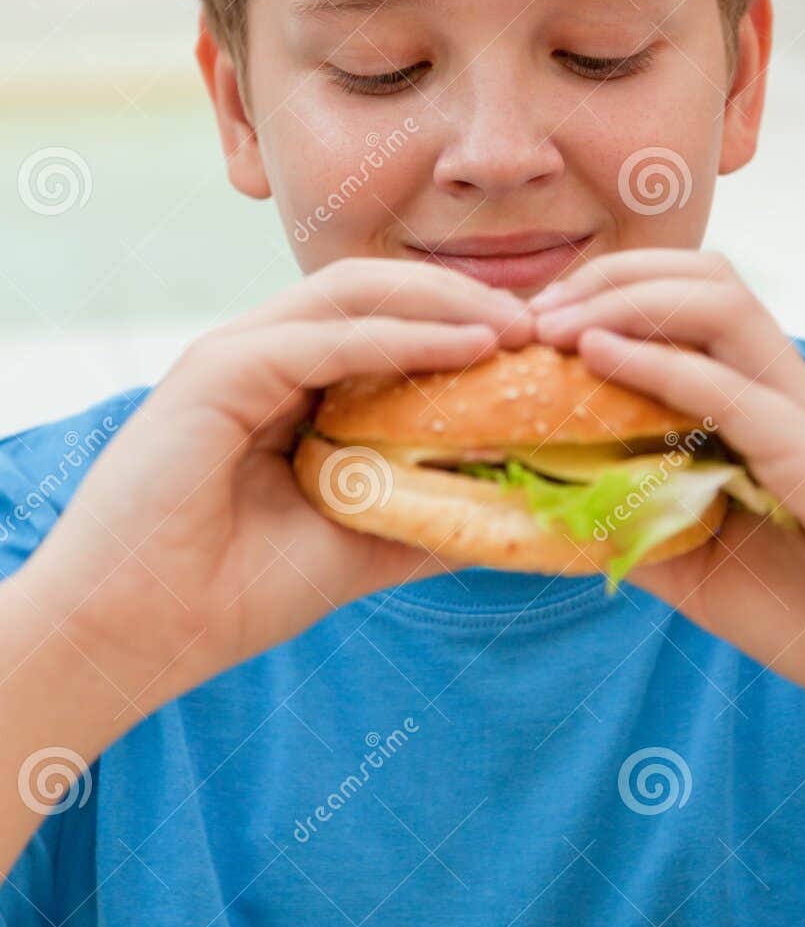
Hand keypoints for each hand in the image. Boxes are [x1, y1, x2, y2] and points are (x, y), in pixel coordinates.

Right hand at [21, 259, 533, 722]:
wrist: (138, 633)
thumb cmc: (235, 593)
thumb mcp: (361, 545)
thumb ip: (428, 515)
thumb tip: (518, 513)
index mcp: (290, 385)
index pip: (388, 325)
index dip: (465, 324)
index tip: (541, 350)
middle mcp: (264, 355)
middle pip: (379, 293)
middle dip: (466, 300)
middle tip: (542, 327)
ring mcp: (237, 354)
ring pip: (355, 295)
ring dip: (446, 304)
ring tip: (518, 328)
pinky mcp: (217, 371)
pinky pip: (325, 337)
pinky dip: (403, 336)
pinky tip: (468, 348)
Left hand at [532, 249, 804, 748]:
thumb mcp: (706, 570)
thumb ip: (641, 529)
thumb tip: (553, 516)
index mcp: (757, 407)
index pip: (682, 307)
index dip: (601, 298)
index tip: (528, 332)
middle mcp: (781, 392)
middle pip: (697, 277)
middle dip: (603, 277)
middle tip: (528, 318)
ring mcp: (803, 415)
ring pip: (719, 302)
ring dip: (625, 299)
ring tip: (553, 327)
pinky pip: (732, 389)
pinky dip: (661, 363)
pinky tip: (598, 354)